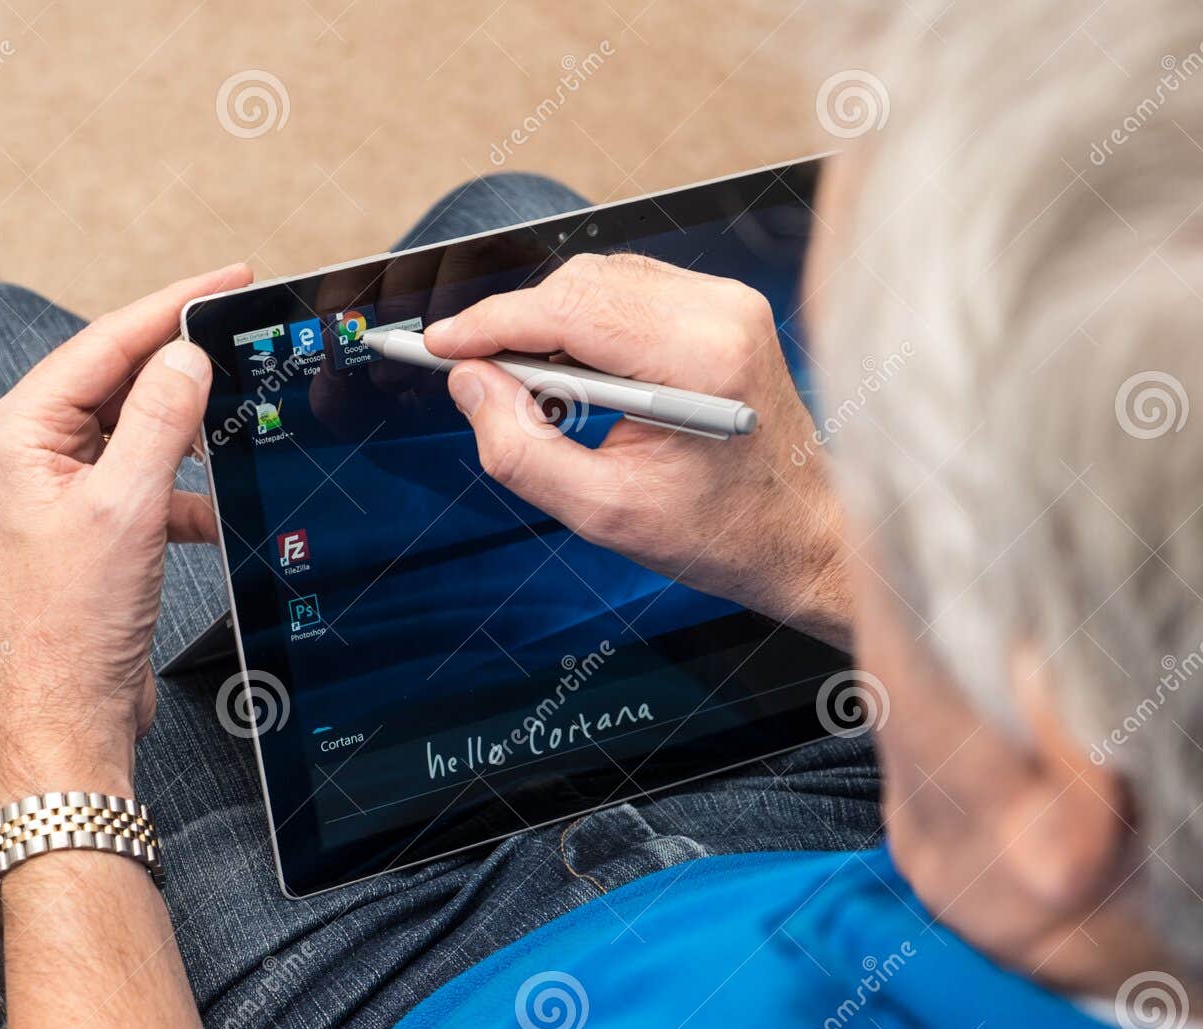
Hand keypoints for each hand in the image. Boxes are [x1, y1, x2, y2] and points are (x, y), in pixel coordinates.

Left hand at [0, 263, 250, 799]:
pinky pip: (144, 482)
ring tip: (232, 417)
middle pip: (116, 380)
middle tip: (239, 333)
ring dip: (183, 432)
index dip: (169, 307)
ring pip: (135, 431)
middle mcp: (30, 456)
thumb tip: (184, 355)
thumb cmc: (71, 623)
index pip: (102, 345)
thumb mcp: (127, 507)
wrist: (68, 712)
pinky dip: (182, 491)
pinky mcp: (90, 528)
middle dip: (178, 364)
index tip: (225, 279)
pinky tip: (212, 508)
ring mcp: (59, 492)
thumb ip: (159, 421)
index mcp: (18, 435)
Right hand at [425, 252, 850, 647]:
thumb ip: (520, 449)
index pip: (570, 311)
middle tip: (471, 375)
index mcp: (699, 358)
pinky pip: (628, 290)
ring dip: (547, 323)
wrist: (802, 536)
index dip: (491, 324)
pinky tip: (570, 374)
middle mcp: (719, 312)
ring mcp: (726, 303)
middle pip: (580, 284)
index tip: (438, 345)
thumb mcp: (602, 513)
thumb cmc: (719, 532)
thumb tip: (469, 384)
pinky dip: (583, 322)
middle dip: (514, 324)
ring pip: (599, 279)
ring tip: (523, 386)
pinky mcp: (722, 309)